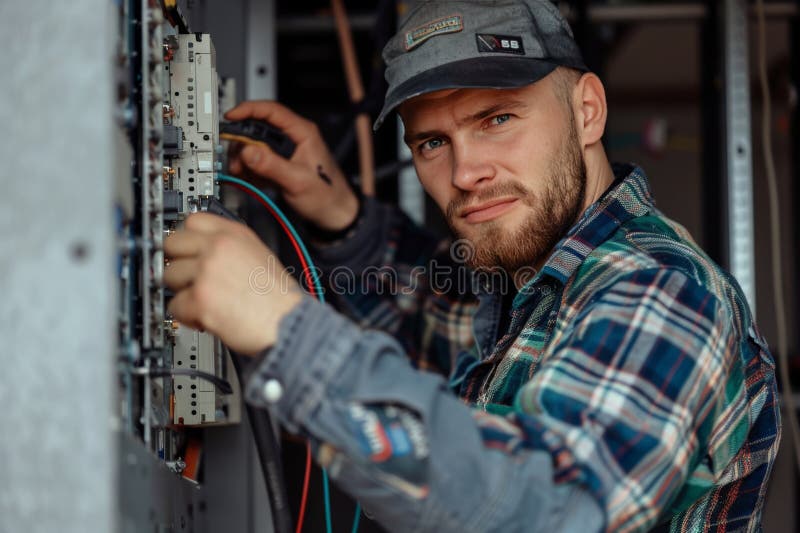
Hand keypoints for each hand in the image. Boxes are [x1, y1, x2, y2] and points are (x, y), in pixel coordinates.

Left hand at [163, 212, 302, 355]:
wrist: (289, 323)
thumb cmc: (279, 298)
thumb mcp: (259, 254)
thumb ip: (229, 247)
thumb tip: (201, 251)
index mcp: (235, 234)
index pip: (192, 220)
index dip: (186, 239)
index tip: (185, 250)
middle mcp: (219, 247)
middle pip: (172, 244)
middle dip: (177, 265)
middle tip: (191, 280)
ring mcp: (208, 271)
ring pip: (169, 276)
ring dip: (183, 293)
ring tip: (206, 302)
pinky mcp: (200, 298)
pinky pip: (174, 306)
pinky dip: (188, 316)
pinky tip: (208, 317)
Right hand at [225, 100, 358, 231]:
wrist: (334, 215)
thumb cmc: (328, 196)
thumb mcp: (297, 181)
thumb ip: (271, 165)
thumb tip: (248, 151)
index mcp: (303, 133)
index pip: (272, 111)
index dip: (249, 110)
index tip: (230, 116)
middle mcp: (293, 138)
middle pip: (259, 128)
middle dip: (242, 142)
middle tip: (234, 156)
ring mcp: (285, 152)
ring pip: (255, 146)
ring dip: (244, 158)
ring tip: (242, 172)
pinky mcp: (280, 165)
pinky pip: (258, 161)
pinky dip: (250, 169)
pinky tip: (250, 179)